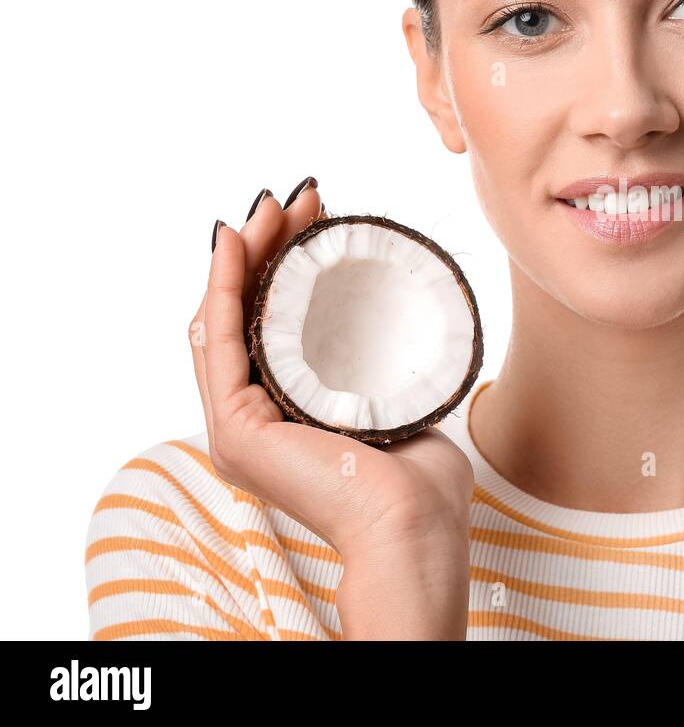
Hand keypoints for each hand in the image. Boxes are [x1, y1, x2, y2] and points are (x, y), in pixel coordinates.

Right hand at [188, 178, 473, 561]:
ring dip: (246, 256)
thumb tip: (409, 337)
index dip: (286, 267)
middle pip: (248, 315)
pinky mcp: (234, 431)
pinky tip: (233, 243)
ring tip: (273, 207)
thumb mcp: (400, 411)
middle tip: (299, 198)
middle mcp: (255, 422)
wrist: (416, 528)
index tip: (318, 218)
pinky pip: (218, 342)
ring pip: (228, 320)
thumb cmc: (421, 486)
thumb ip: (388, 381)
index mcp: (288, 419)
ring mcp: (239, 428)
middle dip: (269, 248)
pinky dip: (222, 287)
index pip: (273, 326)